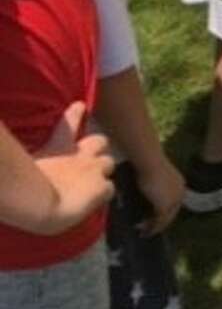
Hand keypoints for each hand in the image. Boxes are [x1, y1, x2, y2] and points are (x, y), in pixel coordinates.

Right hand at [32, 103, 115, 233]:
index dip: (75, 115)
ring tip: (94, 184)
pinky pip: (110, 189)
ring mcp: (94, 168)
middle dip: (97, 150)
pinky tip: (95, 203)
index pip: (68, 123)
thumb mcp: (26, 165)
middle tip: (89, 163)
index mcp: (58, 147)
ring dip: (102, 172)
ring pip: (110, 163)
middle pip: (100, 140)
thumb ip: (30, 162)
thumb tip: (24, 165)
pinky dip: (103, 195)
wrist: (38, 200)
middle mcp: (79, 154)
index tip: (80, 106)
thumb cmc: (24, 184)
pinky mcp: (102, 186)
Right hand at [136, 154, 184, 235]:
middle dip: (161, 222)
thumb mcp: (155, 176)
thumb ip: (156, 187)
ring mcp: (174, 201)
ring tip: (145, 232)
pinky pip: (160, 221)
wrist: (149, 161)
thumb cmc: (149, 164)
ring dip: (155, 227)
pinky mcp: (165, 206)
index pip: (174, 203)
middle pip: (172, 213)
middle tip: (149, 229)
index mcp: (180, 185)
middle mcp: (180, 193)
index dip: (165, 212)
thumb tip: (148, 195)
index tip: (154, 218)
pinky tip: (145, 231)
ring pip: (166, 219)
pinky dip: (153, 228)